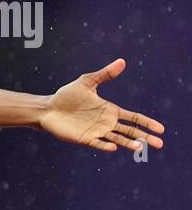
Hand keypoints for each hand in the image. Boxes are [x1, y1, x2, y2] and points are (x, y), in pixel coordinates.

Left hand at [40, 59, 164, 153]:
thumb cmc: (67, 95)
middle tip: (159, 144)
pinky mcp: (84, 139)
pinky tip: (113, 147)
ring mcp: (96, 132)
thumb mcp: (87, 82)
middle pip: (130, 131)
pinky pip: (97, 144)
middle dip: (145, 137)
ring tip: (139, 147)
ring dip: (128, 143)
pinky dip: (105, 146)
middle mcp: (106, 123)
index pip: (133, 118)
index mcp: (110, 110)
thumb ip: (105, 74)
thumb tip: (122, 61)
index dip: (147, 123)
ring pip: (117, 139)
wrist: (48, 108)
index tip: (161, 129)